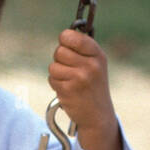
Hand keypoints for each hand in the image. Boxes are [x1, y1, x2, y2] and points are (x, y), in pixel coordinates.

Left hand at [48, 28, 123, 149]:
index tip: (66, 44)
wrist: (98, 115)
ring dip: (57, 73)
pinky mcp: (68, 91)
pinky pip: (52, 79)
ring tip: (69, 80)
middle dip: (59, 58)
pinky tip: (67, 90)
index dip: (64, 39)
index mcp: (97, 54)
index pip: (71, 36)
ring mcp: (79, 78)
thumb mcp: (96, 63)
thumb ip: (82, 48)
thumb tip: (64, 34)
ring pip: (53, 66)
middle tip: (69, 67)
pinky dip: (56, 84)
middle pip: (59, 51)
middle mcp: (90, 65)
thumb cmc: (94, 85)